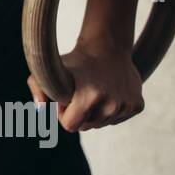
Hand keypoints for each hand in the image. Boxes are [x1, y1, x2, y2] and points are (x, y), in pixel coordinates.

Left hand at [26, 38, 143, 131]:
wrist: (107, 47)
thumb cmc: (75, 61)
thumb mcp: (50, 69)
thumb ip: (37, 87)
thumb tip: (41, 110)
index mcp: (89, 96)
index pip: (70, 126)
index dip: (63, 115)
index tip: (64, 101)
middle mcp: (110, 104)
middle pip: (86, 126)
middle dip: (79, 114)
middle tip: (79, 93)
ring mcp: (126, 106)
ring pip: (102, 124)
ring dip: (95, 112)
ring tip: (95, 91)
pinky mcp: (137, 105)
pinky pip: (117, 119)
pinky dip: (111, 111)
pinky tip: (109, 93)